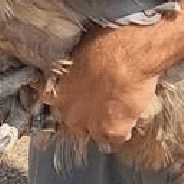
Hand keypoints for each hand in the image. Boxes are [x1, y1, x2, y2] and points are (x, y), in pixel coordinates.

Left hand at [44, 25, 165, 147]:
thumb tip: (77, 71)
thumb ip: (72, 71)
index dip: (69, 101)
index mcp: (56, 93)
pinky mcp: (114, 131)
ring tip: (117, 109)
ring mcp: (91, 125)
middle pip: (75, 123)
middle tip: (101, 102)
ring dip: (104, 124)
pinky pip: (117, 138)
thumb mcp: (77, 54)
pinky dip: (124, 129)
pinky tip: (129, 115)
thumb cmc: (104, 45)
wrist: (128, 55)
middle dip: (86, 115)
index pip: (54, 106)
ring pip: (96, 133)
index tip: (78, 96)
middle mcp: (69, 114)